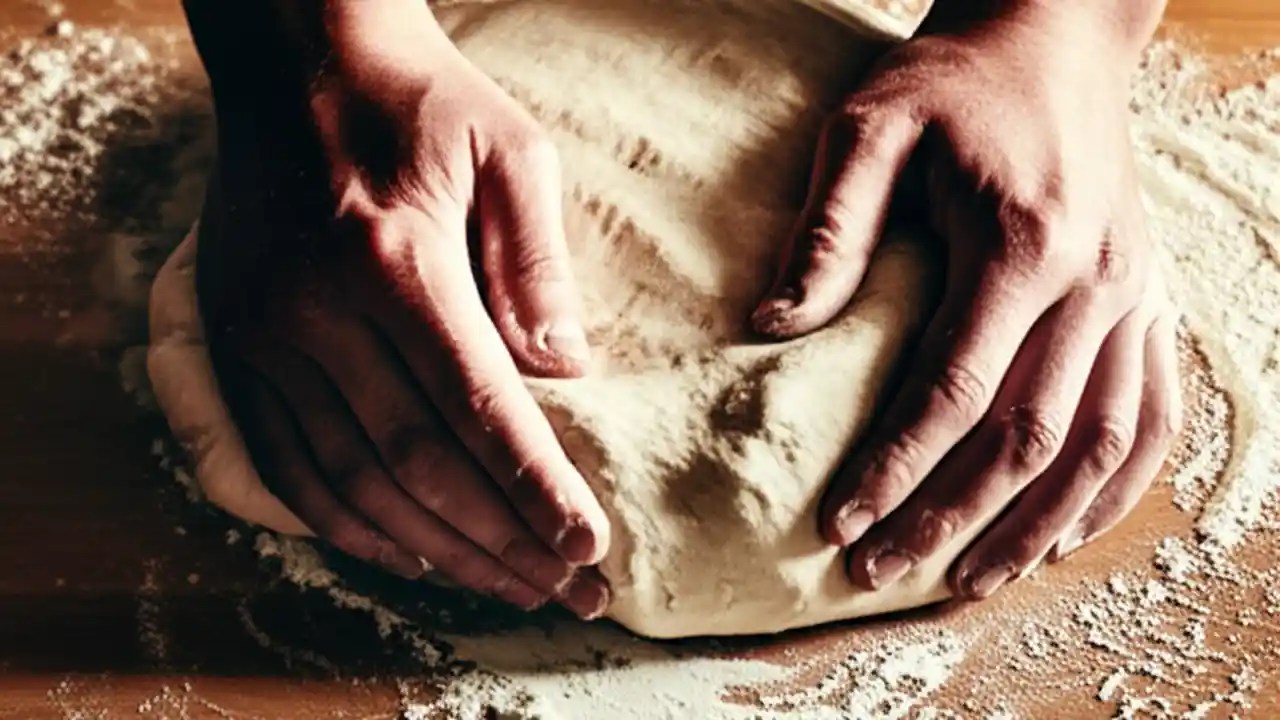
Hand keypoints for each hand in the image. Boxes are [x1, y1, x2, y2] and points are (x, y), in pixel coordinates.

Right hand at [187, 1, 609, 616]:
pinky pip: (286, 464)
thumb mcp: (509, 150)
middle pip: (415, 465)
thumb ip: (537, 263)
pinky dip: (348, 525)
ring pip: (349, 482)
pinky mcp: (237, 345)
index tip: (585, 547)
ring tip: (508, 588)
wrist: (297, 60)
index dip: (532, 488)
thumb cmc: (420, 102)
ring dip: (434, 551)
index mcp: (392, 259)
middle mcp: (315, 309)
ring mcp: (264, 333)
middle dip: (499, 541)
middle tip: (569, 591)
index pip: (474, 406)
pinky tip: (409, 554)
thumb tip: (564, 370)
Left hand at [753, 0, 1179, 597]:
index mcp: (1024, 245)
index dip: (896, 468)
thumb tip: (775, 327)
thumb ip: (831, 228)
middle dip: (949, 517)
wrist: (1054, 34)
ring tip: (969, 580)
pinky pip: (1154, 413)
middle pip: (1027, 439)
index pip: (956, 391)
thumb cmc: (952, 80)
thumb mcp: (872, 126)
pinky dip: (1116, 485)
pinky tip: (1067, 531)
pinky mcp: (1148, 298)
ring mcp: (1134, 295)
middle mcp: (1094, 283)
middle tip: (880, 573)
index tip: (841, 524)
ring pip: (1099, 445)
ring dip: (1035, 524)